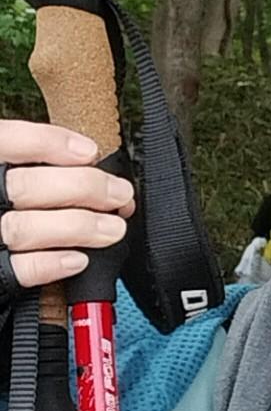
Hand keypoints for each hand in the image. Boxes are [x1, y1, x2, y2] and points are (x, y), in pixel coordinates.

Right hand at [0, 121, 134, 293]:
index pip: (7, 141)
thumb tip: (84, 161)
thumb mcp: (5, 173)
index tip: (90, 152)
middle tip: (120, 194)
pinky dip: (51, 264)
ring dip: (78, 227)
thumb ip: (28, 165)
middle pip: (26, 186)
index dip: (50, 143)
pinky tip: (78, 259)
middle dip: (83, 188)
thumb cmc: (1, 200)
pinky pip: (18, 270)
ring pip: (25, 229)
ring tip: (113, 228)